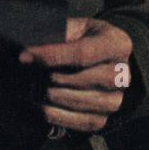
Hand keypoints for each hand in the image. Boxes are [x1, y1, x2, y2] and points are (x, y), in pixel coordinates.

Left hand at [19, 17, 132, 132]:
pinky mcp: (103, 120)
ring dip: (48, 95)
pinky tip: (39, 103)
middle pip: (78, 80)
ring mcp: (115, 100)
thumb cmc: (88, 40)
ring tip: (31, 86)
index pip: (82, 53)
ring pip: (74, 101)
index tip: (26, 56)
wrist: (107, 63)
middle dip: (48, 76)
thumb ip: (60, 34)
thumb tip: (31, 48)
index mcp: (118, 45)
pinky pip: (73, 122)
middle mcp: (122, 75)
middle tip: (27, 72)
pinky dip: (52, 113)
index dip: (51, 55)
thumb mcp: (78, 27)